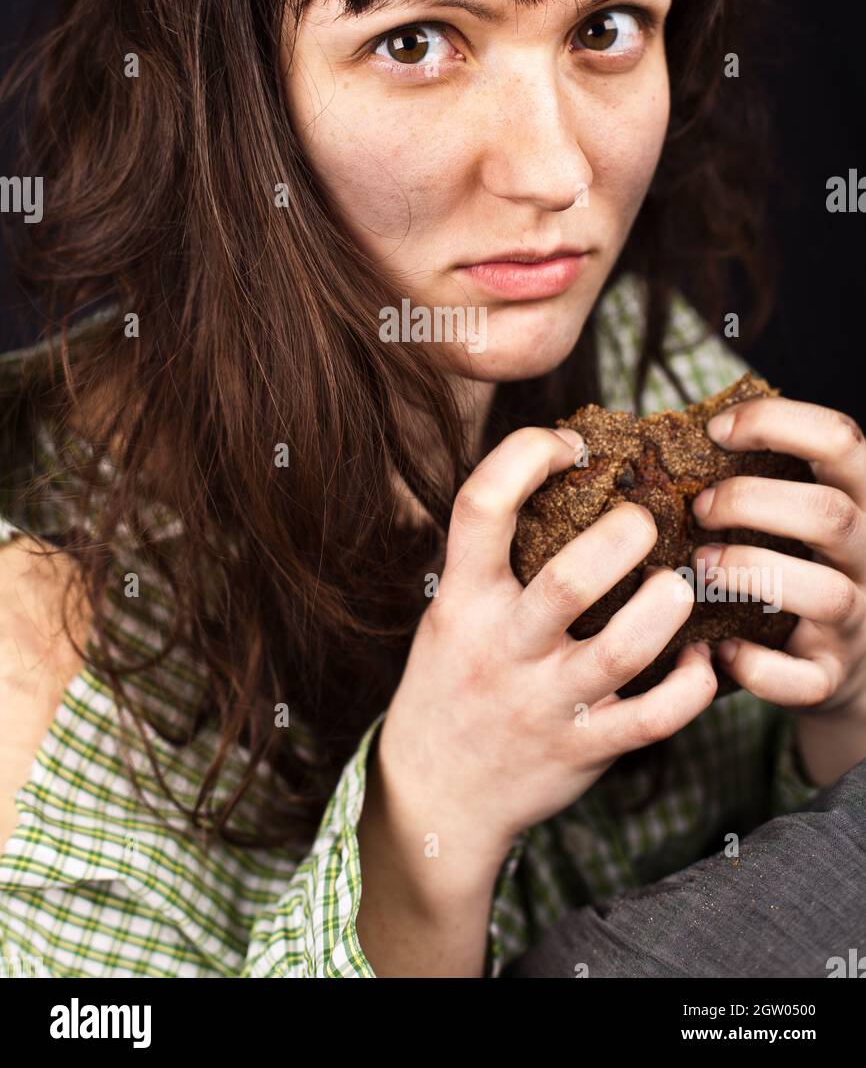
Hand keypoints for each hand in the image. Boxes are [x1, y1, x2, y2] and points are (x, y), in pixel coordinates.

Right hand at [375, 425, 716, 874]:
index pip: (481, 506)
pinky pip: (653, 719)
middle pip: (568, 581)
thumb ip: (495, 558)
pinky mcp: (583, 749)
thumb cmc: (453, 680)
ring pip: (620, 651)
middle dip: (622, 537)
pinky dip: (691, 686)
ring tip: (681, 585)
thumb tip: (567, 471)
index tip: (570, 445)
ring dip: (664, 609)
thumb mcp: (451, 611)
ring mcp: (544, 702)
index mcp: (462, 598)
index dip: (528, 454)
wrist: (431, 793)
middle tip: (645, 521)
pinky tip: (701, 659)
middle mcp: (502, 646)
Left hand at [691, 395, 865, 725]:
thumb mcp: (797, 515)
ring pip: (826, 593)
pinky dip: (757, 666)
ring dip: (750, 573)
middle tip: (699, 508)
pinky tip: (718, 649)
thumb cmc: (797, 567)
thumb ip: (762, 478)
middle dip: (752, 501)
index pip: (841, 440)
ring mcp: (856, 620)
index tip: (716, 429)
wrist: (844, 665)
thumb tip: (673, 433)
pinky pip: (803, 678)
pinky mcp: (831, 677)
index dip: (778, 422)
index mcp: (859, 502)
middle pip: (831, 514)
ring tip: (698, 567)